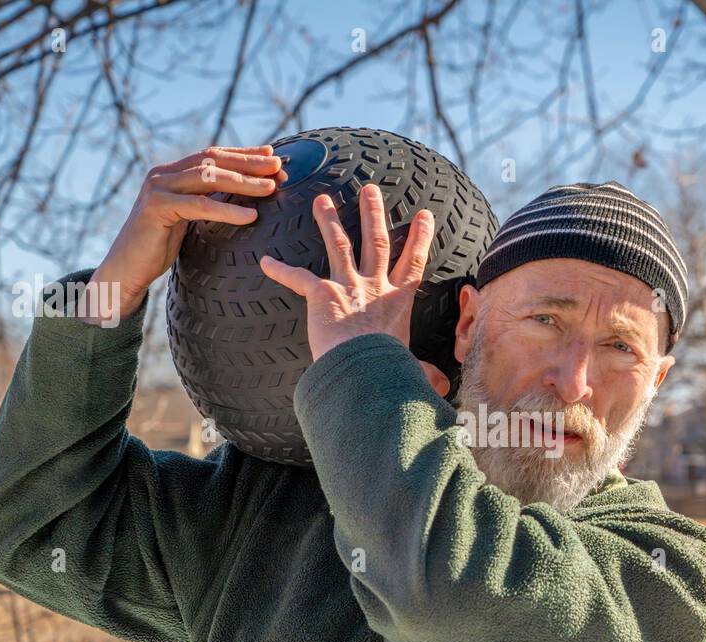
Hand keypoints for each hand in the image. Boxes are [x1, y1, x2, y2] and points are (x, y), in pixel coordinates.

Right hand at [84, 145, 283, 325]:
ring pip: (208, 178)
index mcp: (172, 173)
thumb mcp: (187, 218)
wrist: (126, 269)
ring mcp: (158, 188)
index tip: (274, 154)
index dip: (244, 153)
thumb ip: (205, 202)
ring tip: (271, 188)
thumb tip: (241, 197)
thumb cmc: (158, 246)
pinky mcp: (157, 207)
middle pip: (213, 160)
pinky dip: (226, 210)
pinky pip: (199, 206)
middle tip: (279, 166)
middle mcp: (164, 173)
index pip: (213, 155)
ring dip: (243, 182)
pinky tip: (250, 216)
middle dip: (249, 162)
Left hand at [258, 183, 449, 397]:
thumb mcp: (412, 370)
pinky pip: (297, 278)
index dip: (420, 238)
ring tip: (322, 200)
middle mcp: (375, 287)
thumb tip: (441, 388)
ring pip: (340, 245)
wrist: (363, 370)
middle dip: (374, 213)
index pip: (414, 262)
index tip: (424, 215)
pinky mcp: (322, 295)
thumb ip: (424, 374)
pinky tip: (264, 261)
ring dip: (330, 221)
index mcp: (398, 302)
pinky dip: (279, 270)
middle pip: (376, 242)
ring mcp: (348, 287)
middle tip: (371, 189)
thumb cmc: (389, 371)